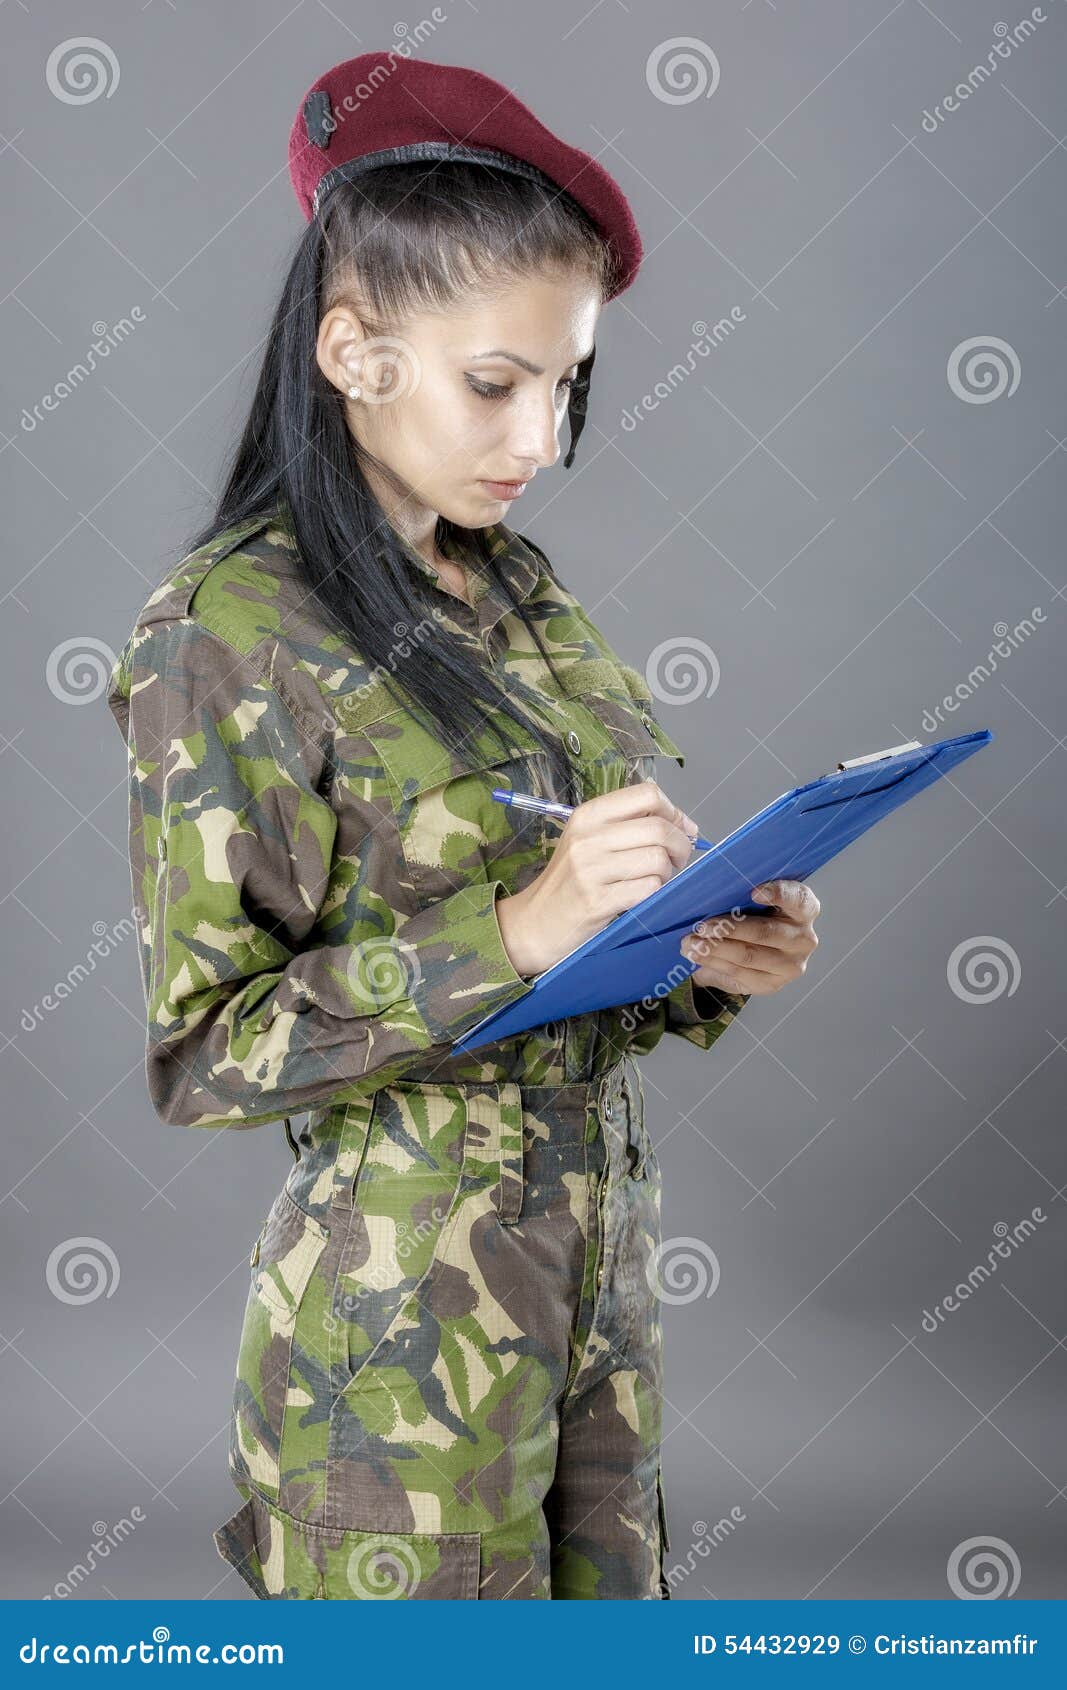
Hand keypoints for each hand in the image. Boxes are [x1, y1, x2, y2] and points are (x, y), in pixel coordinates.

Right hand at [496, 780, 697, 976]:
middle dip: (680, 845)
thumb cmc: (570, 880)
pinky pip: (649, 888)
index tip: (680, 829)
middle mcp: (588, 837)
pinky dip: (655, 892)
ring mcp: (591, 869)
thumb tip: (685, 825)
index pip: (647, 794)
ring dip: (668, 872)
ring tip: (656, 879)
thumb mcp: (589, 840)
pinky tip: (643, 894)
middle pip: (659, 827)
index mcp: (588, 815)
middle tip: (677, 860)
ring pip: (658, 859)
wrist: (536, 921)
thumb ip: (629, 825)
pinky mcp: (598, 900)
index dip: (674, 811)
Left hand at [678, 879, 820, 996]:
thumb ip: (742, 895)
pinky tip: (697, 957)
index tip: (753, 893)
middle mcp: (804, 939)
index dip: (778, 894)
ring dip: (715, 950)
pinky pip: (740, 975)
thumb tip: (705, 893)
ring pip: (749, 957)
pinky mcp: (773, 984)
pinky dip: (714, 964)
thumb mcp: (754, 902)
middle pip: (764, 933)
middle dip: (729, 929)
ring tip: (691, 943)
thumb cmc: (755, 916)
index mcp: (805, 910)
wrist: (759, 951)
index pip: (799, 899)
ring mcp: (790, 965)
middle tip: (702, 925)